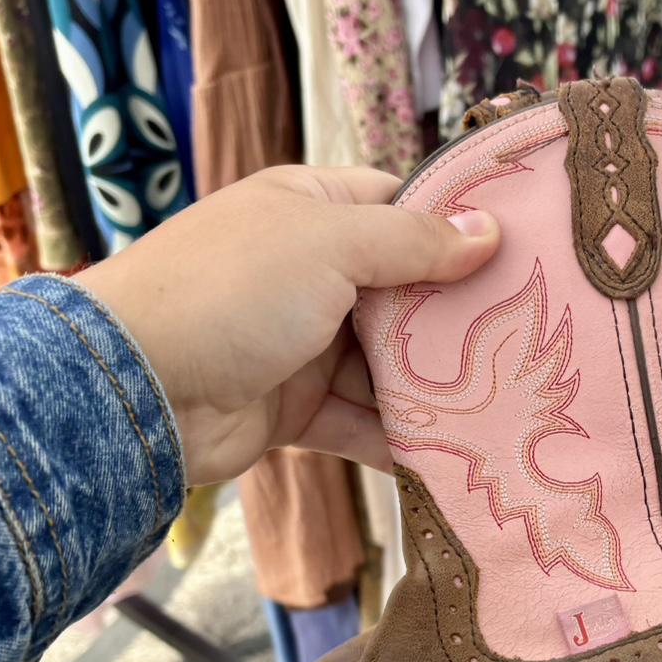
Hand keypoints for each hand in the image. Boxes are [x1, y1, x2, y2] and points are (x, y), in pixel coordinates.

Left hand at [75, 166, 499, 485]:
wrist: (136, 389)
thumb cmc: (230, 291)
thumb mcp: (331, 246)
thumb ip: (414, 242)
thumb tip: (489, 230)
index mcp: (310, 212)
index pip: (399, 208)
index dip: (455, 228)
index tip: (520, 257)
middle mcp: (310, 273)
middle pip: (404, 295)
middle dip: (455, 322)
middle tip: (525, 341)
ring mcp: (302, 343)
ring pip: (387, 366)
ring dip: (433, 389)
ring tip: (500, 407)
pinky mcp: (295, 407)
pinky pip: (359, 420)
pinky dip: (397, 437)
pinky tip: (448, 453)